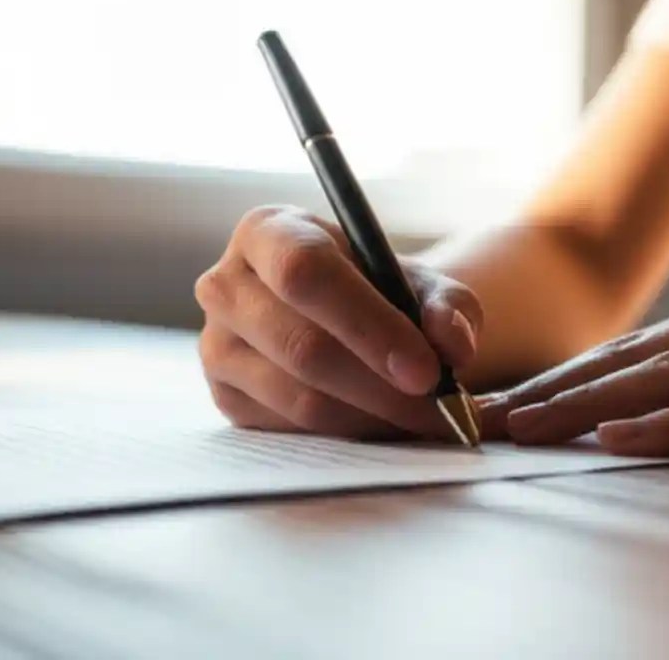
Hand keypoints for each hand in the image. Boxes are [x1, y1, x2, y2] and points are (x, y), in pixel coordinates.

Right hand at [196, 205, 482, 439]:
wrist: (344, 321)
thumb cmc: (380, 290)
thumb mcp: (422, 283)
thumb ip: (448, 306)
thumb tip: (452, 344)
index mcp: (269, 232)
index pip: (305, 274)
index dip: (368, 325)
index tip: (426, 370)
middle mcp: (226, 284)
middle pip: (301, 346)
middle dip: (381, 387)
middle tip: (439, 408)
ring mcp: (216, 345)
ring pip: (298, 398)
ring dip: (373, 418)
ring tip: (426, 420)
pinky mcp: (226, 396)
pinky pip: (291, 429)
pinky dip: (349, 436)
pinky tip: (386, 425)